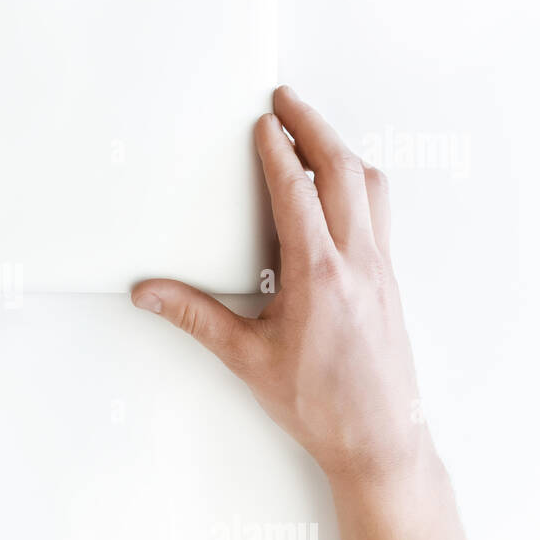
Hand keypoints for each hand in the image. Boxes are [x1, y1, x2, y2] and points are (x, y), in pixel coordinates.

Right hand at [132, 86, 430, 488]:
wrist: (380, 440)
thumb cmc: (321, 405)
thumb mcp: (246, 358)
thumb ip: (195, 317)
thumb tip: (149, 293)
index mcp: (319, 274)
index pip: (297, 191)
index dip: (277, 150)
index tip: (263, 121)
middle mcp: (357, 262)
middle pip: (343, 170)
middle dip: (314, 126)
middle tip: (288, 99)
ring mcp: (380, 269)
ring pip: (371, 186)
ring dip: (342, 151)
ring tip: (314, 134)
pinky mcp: (389, 281)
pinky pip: (379, 213)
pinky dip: (358, 184)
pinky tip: (340, 191)